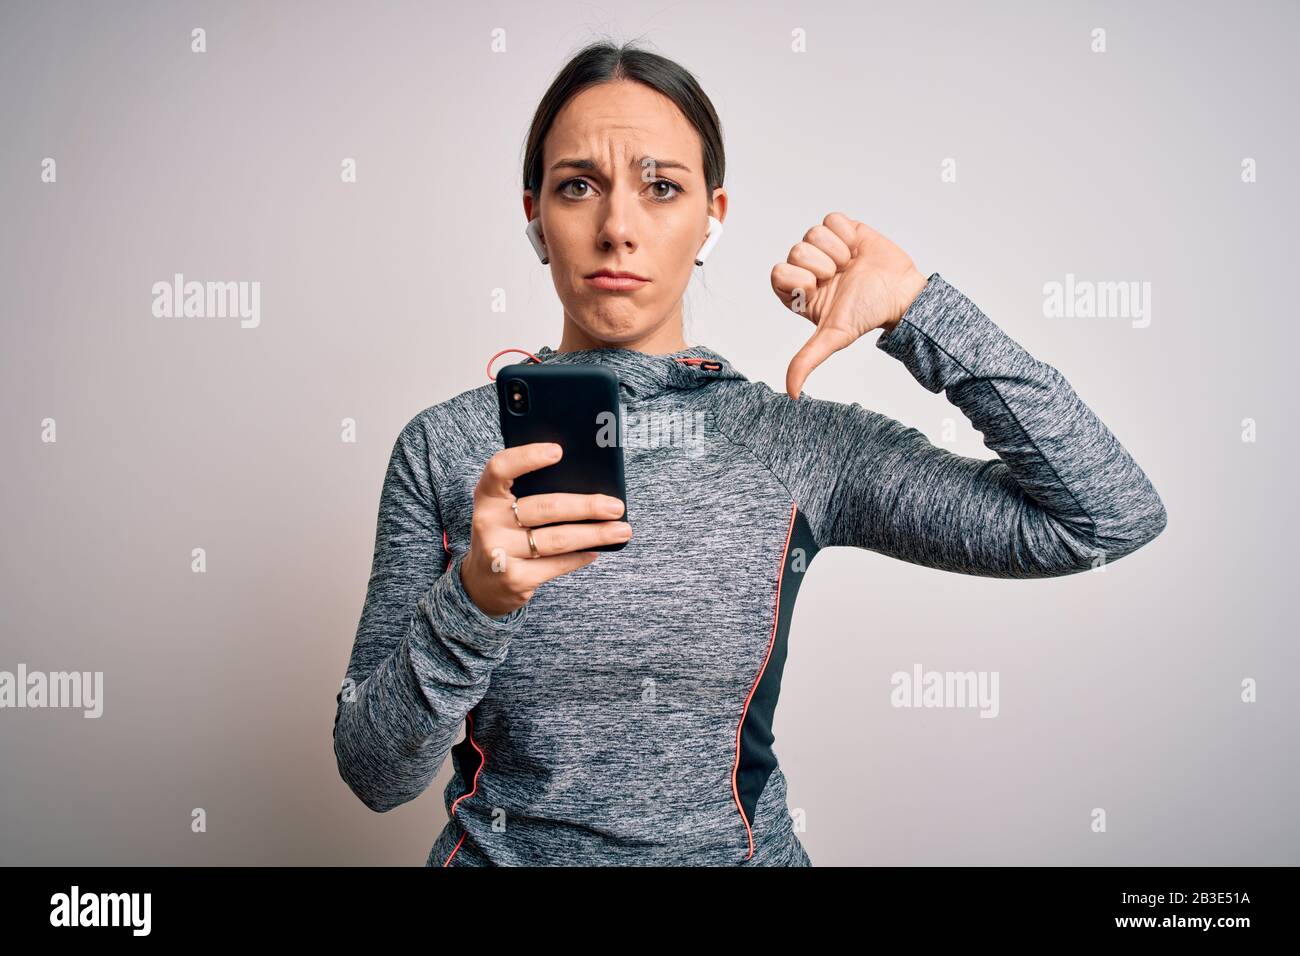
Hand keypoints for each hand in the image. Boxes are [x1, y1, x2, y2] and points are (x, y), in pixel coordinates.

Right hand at [459, 442, 632, 617]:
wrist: (482, 584)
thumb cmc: (505, 534)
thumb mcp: (505, 510)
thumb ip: (529, 493)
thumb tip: (586, 483)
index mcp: (486, 496)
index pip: (501, 468)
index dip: (528, 457)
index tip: (558, 451)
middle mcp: (488, 522)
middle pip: (546, 507)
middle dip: (587, 506)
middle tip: (616, 506)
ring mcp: (500, 552)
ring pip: (557, 539)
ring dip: (595, 534)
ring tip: (621, 530)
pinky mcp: (515, 578)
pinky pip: (557, 564)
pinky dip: (580, 557)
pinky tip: (596, 550)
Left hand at [770, 212, 927, 398]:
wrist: (902, 294)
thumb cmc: (867, 315)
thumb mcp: (833, 336)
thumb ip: (806, 359)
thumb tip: (791, 393)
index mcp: (797, 291)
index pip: (778, 273)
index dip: (799, 280)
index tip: (819, 290)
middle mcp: (807, 268)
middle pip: (796, 251)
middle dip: (822, 265)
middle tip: (840, 278)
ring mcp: (824, 247)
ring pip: (813, 233)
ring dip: (837, 251)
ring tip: (852, 265)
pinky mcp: (842, 229)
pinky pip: (831, 219)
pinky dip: (847, 234)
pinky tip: (857, 250)